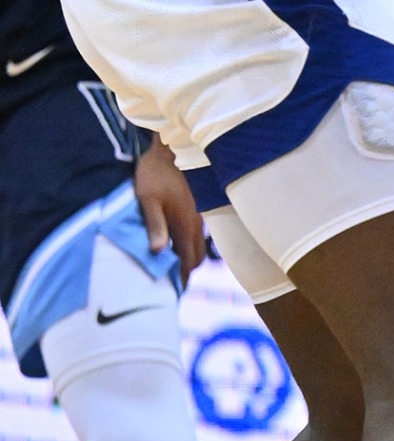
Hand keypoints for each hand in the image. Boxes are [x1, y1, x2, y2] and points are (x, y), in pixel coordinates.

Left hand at [134, 137, 206, 280]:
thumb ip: (154, 225)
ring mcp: (199, 215)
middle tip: (170, 284)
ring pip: (198, 245)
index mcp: (184, 224)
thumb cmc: (155, 173)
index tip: (172, 294)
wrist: (173, 147)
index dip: (180, 278)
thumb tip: (156, 252)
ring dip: (188, 257)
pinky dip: (189, 244)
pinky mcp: (197, 207)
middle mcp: (196, 223)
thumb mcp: (148, 199)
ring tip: (172, 266)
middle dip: (185, 272)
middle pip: (196, 257)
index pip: (187, 261)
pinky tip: (176, 242)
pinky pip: (197, 233)